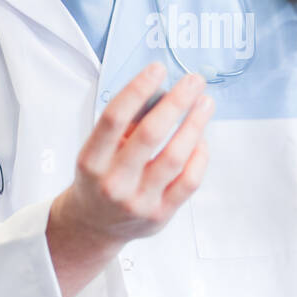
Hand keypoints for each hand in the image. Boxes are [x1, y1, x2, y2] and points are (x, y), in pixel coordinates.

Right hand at [47, 62, 212, 296]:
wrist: (92, 227)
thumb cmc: (98, 179)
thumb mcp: (98, 150)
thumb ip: (126, 123)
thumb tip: (161, 88)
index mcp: (91, 162)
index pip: (114, 118)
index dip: (137, 88)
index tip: (157, 68)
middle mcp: (113, 183)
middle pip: (150, 134)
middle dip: (176, 102)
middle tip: (193, 81)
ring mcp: (138, 202)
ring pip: (175, 157)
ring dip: (194, 125)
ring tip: (205, 104)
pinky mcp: (160, 215)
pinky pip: (188, 181)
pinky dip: (199, 156)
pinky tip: (201, 138)